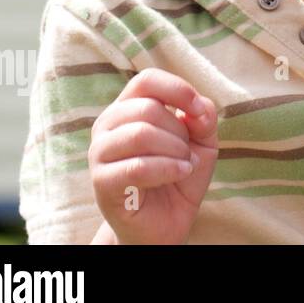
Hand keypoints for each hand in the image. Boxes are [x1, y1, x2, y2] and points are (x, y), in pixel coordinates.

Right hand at [89, 68, 218, 244]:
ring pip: (140, 133)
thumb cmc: (179, 174)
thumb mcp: (203, 141)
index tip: (198, 110)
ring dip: (174, 150)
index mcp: (129, 108)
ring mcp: (100, 153)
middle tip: (187, 153)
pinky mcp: (101, 181)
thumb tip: (198, 106)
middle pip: (148, 108)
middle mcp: (108, 125)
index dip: (177, 90)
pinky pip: (137, 166)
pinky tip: (179, 173)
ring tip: (183, 165)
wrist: (166, 221)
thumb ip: (204, 117)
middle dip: (180, 131)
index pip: (147, 80)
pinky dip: (168, 168)